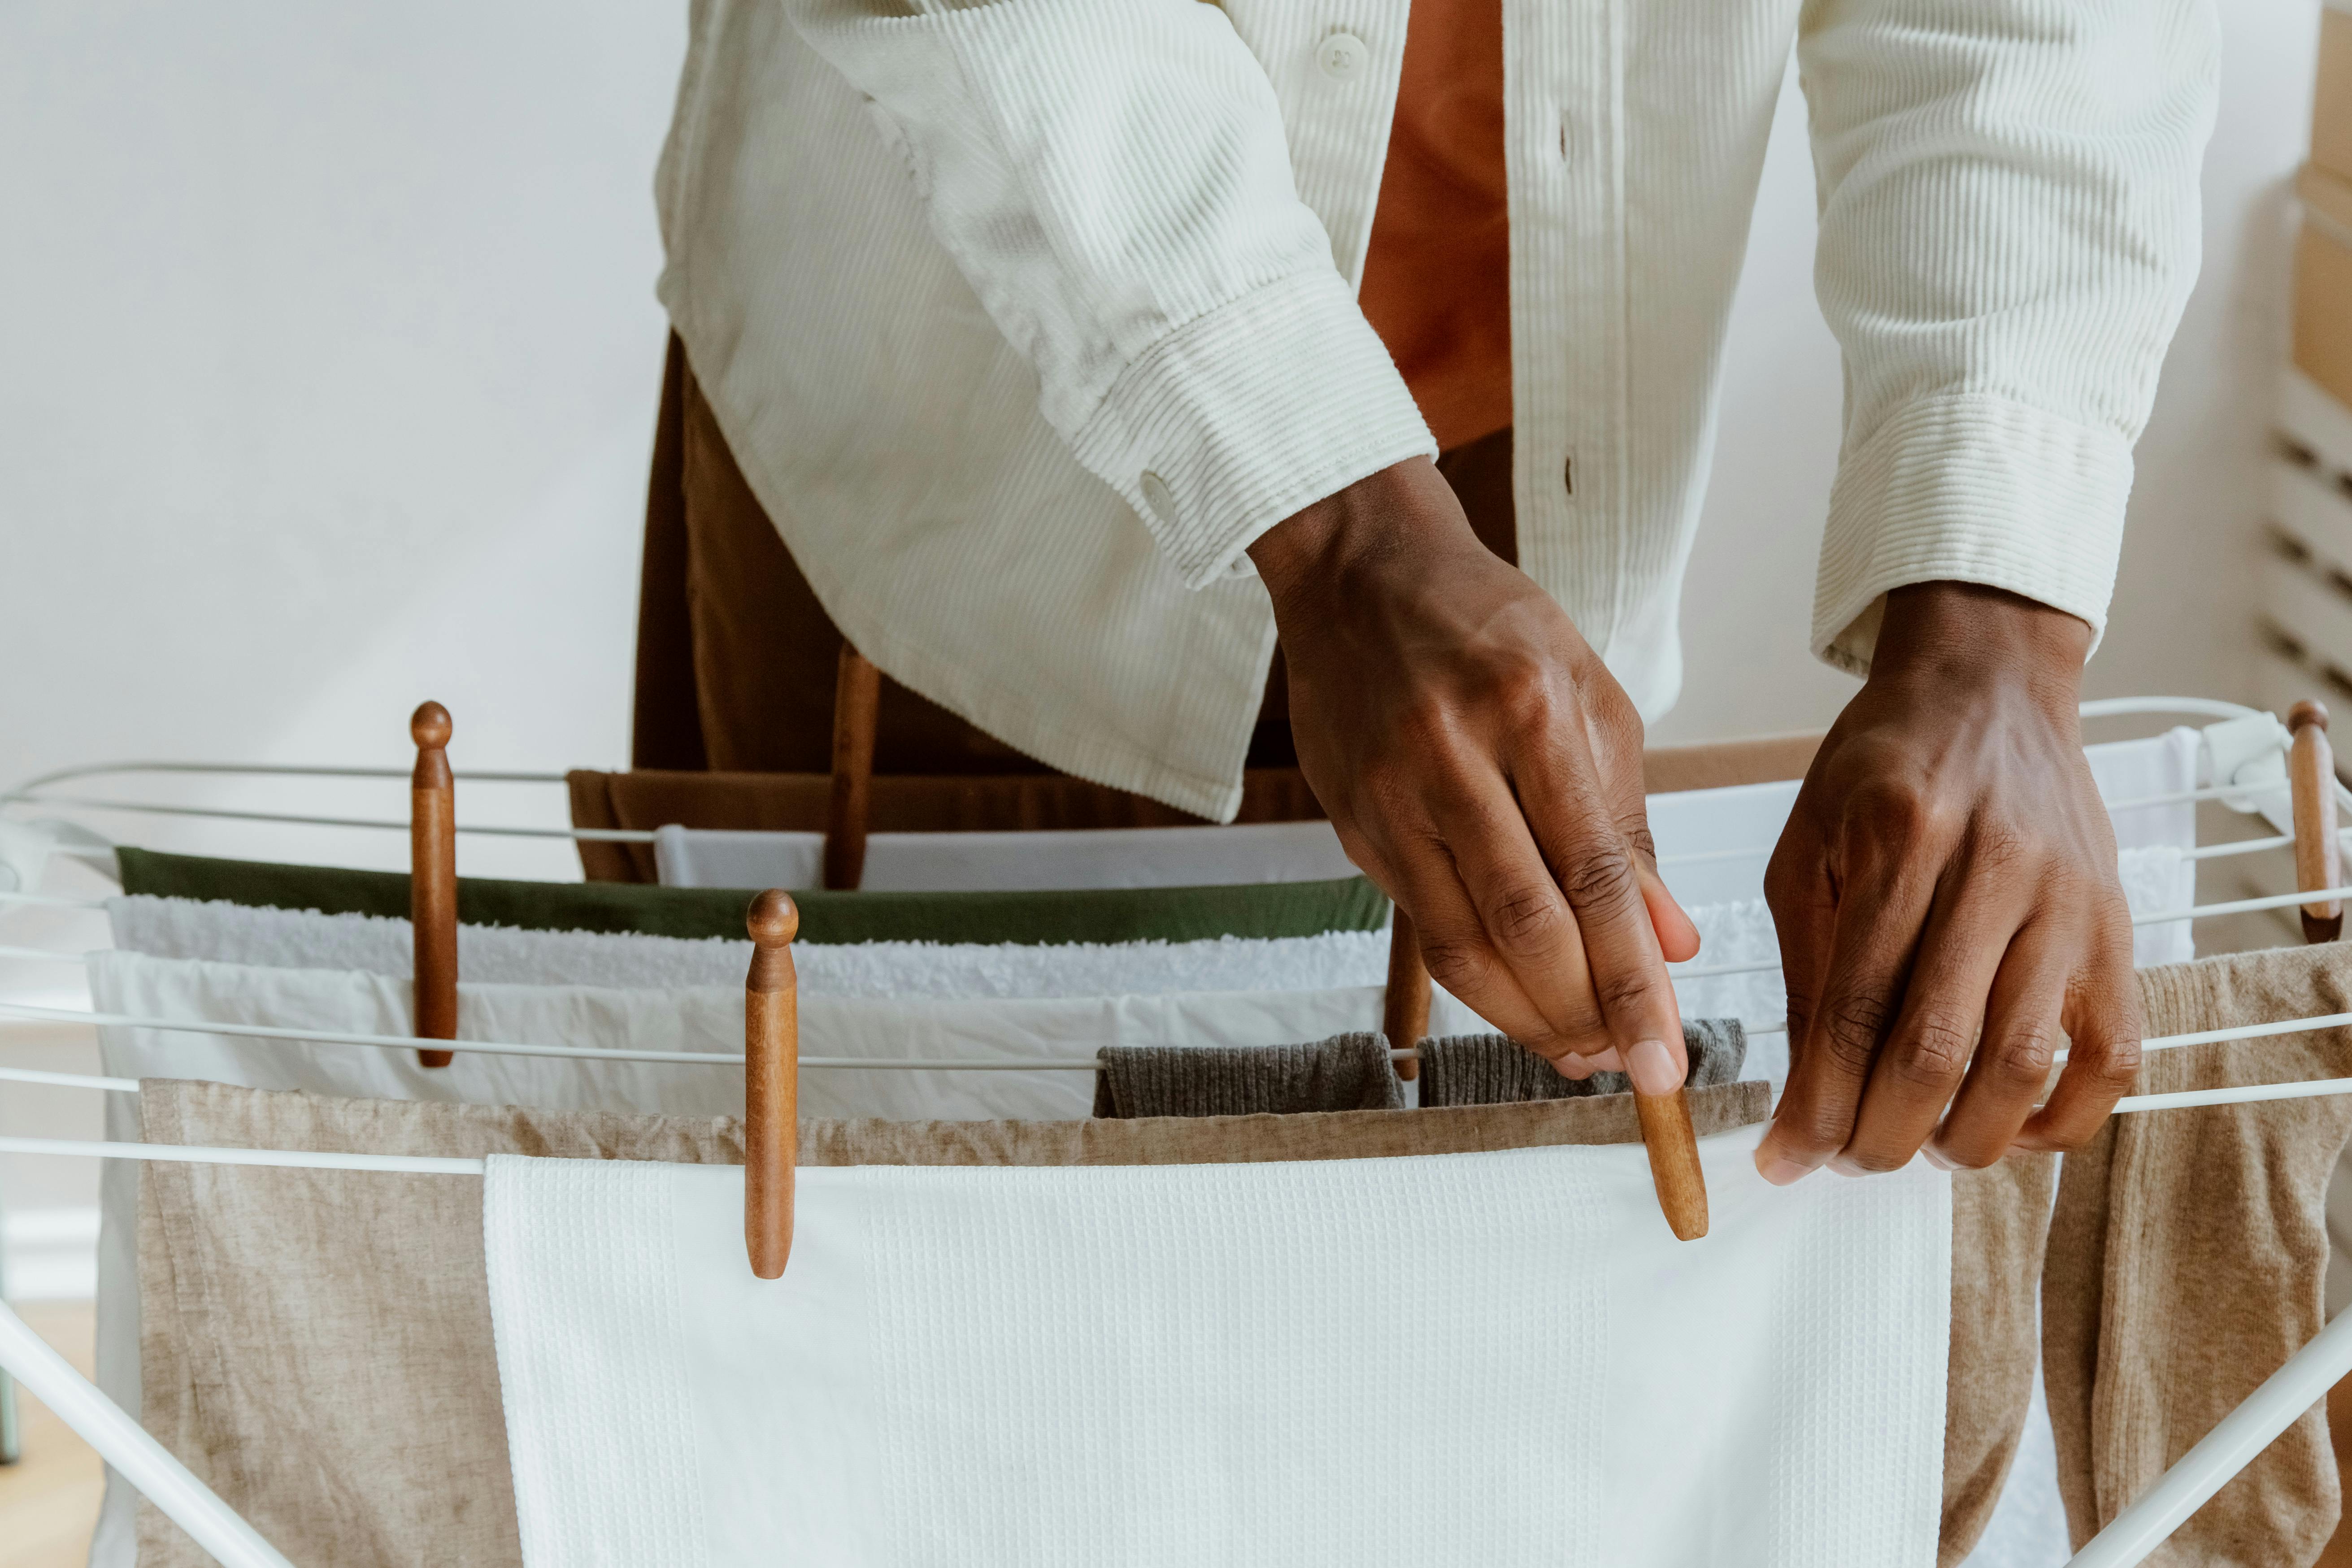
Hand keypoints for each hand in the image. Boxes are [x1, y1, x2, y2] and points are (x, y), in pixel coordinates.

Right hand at [1249, 458, 1700, 1088]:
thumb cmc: (1488, 627)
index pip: (1594, 877)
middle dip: (1582, 1015)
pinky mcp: (1352, 824)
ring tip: (1578, 1051)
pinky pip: (1422, 925)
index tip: (1665, 1059)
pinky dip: (1477, 978)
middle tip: (1624, 1066)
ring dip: (1526, 1017)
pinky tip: (1519, 999)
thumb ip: (1629, 826)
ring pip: (1460, 945)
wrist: (1360, 572)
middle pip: (1523, 926)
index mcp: (1530, 712)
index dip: (1633, 982)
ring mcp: (1390, 795)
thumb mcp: (1587, 698)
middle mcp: (1452, 756)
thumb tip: (1672, 943)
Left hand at [1757, 582, 2141, 1181]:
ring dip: (1965, 1138)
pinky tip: (2008, 1130)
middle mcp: (1995, 873)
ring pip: (2022, 1064)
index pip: (1853, 1011)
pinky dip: (2061, 1118)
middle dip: (1880, 1134)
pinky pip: (2111, 1055)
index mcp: (1900, 843)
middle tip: (1846, 1161)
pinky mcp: (2117, 928)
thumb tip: (1802, 1091)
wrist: (1986, 686)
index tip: (1782, 1161)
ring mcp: (2069, 904)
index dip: (1815, 1104)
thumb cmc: (1882, 767)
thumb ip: (1806, 966)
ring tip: (1919, 1149)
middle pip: (1935, 1048)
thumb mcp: (1809, 847)